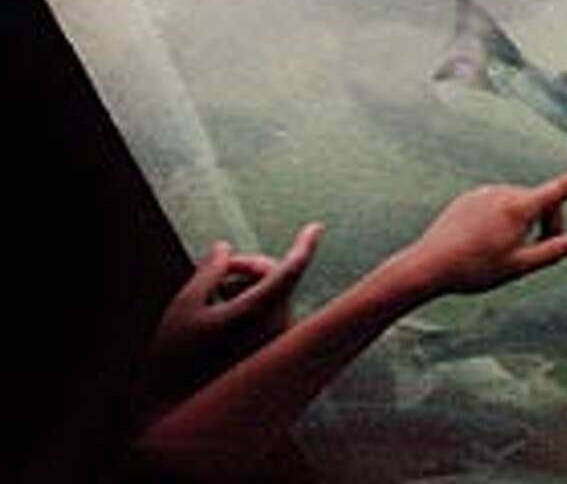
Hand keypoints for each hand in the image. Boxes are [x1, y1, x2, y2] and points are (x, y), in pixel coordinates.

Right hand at [138, 223, 323, 410]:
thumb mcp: (184, 306)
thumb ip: (209, 272)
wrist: (173, 415)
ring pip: (272, 297)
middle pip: (275, 278)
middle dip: (248, 266)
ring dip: (245, 288)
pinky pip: (269, 317)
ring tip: (211, 300)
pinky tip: (218, 316)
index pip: (291, 270)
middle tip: (219, 268)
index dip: (304, 245)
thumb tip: (225, 248)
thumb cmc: (173, 358)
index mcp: (258, 314)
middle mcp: (276, 329)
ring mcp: (277, 346)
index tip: (316, 227)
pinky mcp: (271, 357)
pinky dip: (248, 307)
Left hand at [394, 155, 566, 296]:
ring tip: (503, 254)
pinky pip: (499, 205)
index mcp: (519, 207)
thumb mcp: (517, 268)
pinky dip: (504, 222)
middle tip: (535, 255)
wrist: (425, 266)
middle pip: (543, 203)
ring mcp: (486, 192)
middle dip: (548, 225)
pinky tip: (484, 245)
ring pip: (521, 206)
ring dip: (524, 225)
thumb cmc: (473, 270)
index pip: (564, 188)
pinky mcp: (471, 198)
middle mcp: (504, 192)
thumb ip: (552, 252)